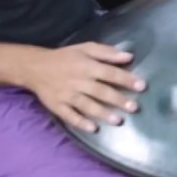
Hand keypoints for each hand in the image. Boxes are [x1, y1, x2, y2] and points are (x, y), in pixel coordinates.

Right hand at [23, 43, 144, 132]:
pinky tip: (93, 128)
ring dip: (103, 113)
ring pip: (87, 105)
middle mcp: (78, 81)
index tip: (142, 86)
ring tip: (119, 121)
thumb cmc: (65, 57)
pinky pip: (69, 116)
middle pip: (101, 91)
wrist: (34, 67)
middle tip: (134, 107)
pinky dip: (81, 123)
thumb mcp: (85, 48)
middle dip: (118, 100)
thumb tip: (129, 56)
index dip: (126, 79)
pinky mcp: (57, 106)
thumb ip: (107, 52)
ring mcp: (67, 95)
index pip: (109, 73)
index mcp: (86, 66)